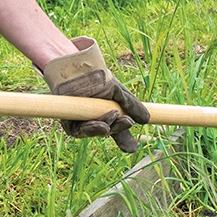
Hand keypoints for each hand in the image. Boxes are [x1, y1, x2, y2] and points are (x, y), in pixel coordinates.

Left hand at [41, 37, 149, 152]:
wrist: (76, 69)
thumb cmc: (96, 78)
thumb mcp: (118, 91)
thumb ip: (131, 105)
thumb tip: (147, 119)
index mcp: (108, 114)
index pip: (118, 129)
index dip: (126, 140)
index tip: (134, 147)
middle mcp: (95, 121)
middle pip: (109, 131)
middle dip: (119, 128)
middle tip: (127, 121)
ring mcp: (83, 123)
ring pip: (96, 132)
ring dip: (107, 127)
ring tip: (114, 116)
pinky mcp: (69, 124)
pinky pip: (81, 132)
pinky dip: (93, 129)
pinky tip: (102, 125)